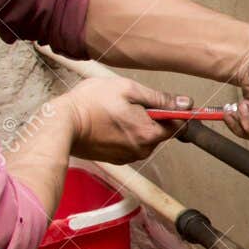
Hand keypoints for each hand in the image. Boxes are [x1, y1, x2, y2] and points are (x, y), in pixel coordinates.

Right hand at [62, 77, 187, 162]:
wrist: (62, 124)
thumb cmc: (91, 103)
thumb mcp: (128, 90)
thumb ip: (160, 98)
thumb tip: (186, 103)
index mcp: (148, 133)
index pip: (179, 125)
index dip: (175, 111)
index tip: (164, 102)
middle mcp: (141, 150)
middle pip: (160, 131)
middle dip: (152, 116)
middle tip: (130, 103)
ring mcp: (127, 157)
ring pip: (145, 137)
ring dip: (137, 124)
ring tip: (115, 112)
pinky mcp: (116, 159)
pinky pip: (130, 144)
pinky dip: (125, 133)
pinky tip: (109, 122)